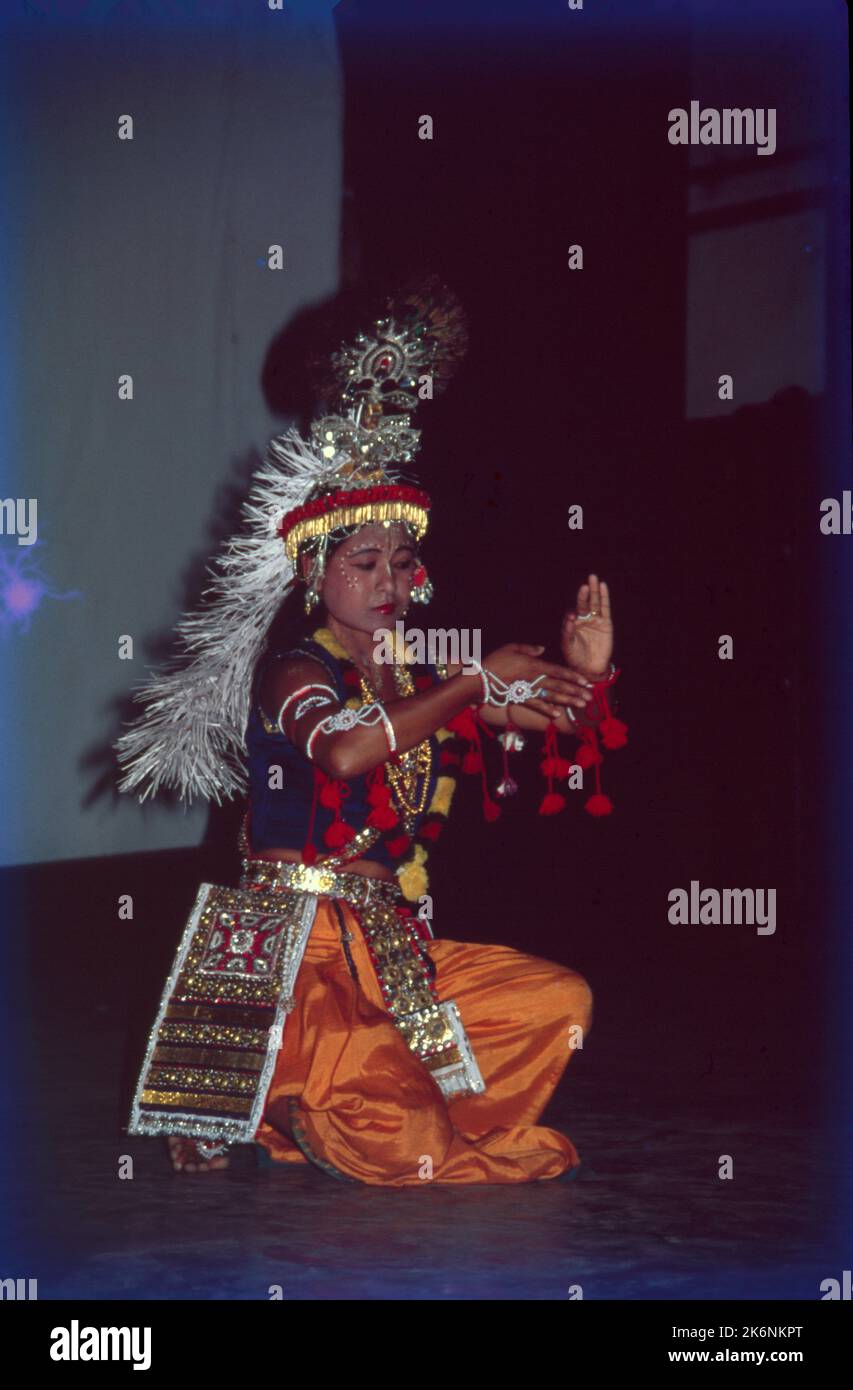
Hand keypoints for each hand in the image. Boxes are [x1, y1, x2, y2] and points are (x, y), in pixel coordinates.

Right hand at [480, 643, 595, 719]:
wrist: (479, 678)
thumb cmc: (494, 660)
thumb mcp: (511, 648)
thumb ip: (529, 648)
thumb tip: (542, 649)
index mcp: (534, 664)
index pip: (558, 670)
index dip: (573, 676)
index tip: (586, 681)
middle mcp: (534, 678)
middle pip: (559, 685)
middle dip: (576, 691)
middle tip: (590, 697)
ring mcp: (527, 690)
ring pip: (551, 696)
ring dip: (568, 701)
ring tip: (581, 705)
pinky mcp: (520, 699)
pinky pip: (536, 705)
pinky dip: (547, 710)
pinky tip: (558, 715)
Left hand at [561, 574, 613, 680]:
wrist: (590, 668)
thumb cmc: (575, 657)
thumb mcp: (568, 646)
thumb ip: (567, 632)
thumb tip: (570, 617)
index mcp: (572, 623)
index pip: (572, 612)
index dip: (573, 613)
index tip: (573, 616)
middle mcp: (583, 619)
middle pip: (584, 603)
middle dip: (584, 593)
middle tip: (585, 584)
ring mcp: (595, 620)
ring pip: (594, 602)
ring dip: (594, 590)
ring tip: (593, 578)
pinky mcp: (606, 623)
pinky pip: (605, 608)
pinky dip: (604, 597)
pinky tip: (602, 586)